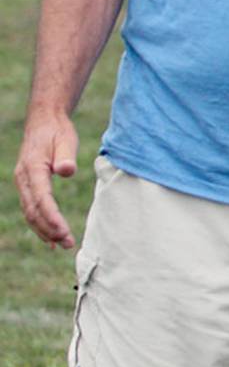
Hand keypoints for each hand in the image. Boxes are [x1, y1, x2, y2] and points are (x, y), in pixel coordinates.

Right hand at [13, 111, 79, 248]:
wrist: (44, 121)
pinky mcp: (29, 186)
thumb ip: (66, 155)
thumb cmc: (58, 130)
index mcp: (32, 169)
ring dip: (45, 230)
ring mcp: (24, 184)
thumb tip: (67, 171)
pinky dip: (40, 225)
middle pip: (33, 211)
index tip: (63, 230)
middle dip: (49, 229)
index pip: (41, 198)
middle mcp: (24, 179)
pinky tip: (51, 238)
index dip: (51, 216)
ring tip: (63, 244)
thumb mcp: (65, 139)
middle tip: (67, 243)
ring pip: (30, 213)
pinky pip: (32, 210)